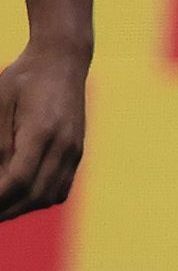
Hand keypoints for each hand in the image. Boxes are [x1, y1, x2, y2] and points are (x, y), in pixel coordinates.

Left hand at [0, 41, 88, 220]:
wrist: (62, 60)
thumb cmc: (23, 78)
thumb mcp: (0, 105)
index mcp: (43, 132)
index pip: (19, 180)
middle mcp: (64, 145)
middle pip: (36, 195)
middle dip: (7, 210)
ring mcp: (74, 149)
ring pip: (50, 195)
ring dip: (24, 207)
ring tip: (2, 208)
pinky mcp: (77, 150)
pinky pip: (60, 186)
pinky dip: (39, 198)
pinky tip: (22, 196)